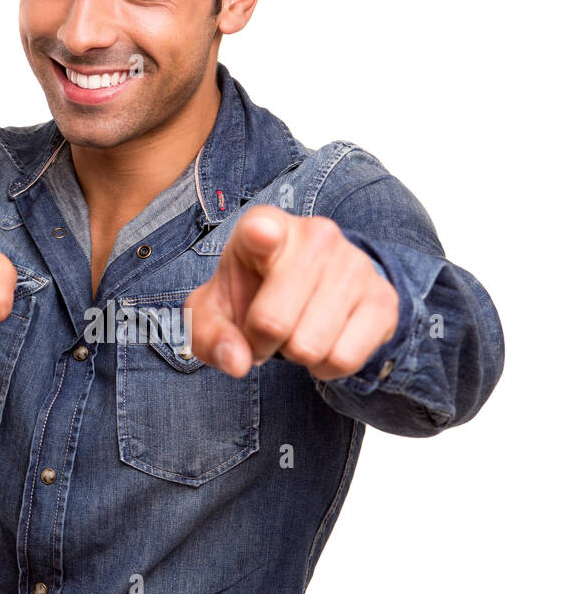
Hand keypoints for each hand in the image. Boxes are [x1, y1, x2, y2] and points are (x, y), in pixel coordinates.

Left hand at [183, 205, 398, 379]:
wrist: (310, 293)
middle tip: (266, 330)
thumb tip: (238, 361)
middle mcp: (315, 235)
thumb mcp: (213, 313)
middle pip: (273, 322)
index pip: (262, 228)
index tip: (262, 235)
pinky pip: (344, 359)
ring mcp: (355, 265)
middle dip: (261, 343)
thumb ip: (210, 337)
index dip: (261, 236)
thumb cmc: (252, 296)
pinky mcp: (383, 298)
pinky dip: (325, 367)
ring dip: (295, 356)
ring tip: (296, 330)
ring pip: (309, 347)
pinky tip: (324, 342)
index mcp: (264, 226)